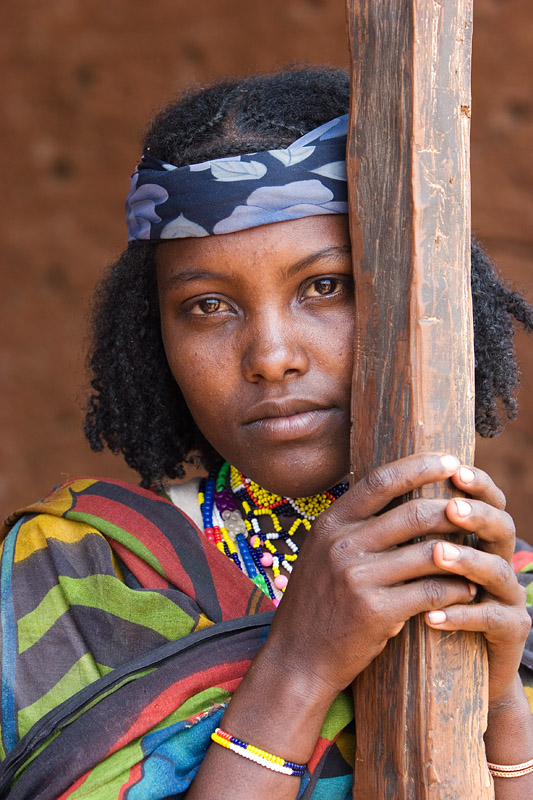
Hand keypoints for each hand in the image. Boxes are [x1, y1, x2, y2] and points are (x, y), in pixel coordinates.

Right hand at [264, 452, 482, 700]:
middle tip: (477, 511)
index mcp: (330, 524)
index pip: (381, 480)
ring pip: (429, 553)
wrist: (296, 657)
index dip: (420, 466)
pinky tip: (466, 591)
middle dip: (453, 510)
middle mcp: (342, 545)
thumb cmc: (317, 602)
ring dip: (462, 554)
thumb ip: (353, 526)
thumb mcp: (321, 552)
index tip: (451, 460)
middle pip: (413, 513)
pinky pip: (431, 592)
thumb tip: (395, 493)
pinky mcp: (377, 612)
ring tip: (479, 555)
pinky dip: (455, 590)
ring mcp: (358, 578)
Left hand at [424, 463, 530, 704]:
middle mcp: (498, 560)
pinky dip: (462, 616)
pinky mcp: (510, 631)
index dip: (476, 482)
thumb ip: (406, 528)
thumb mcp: (412, 561)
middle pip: (501, 527)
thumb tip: (369, 483)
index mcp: (478, 537)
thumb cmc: (420, 602)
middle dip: (476, 515)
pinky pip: (492, 620)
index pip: (486, 499)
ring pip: (498, 571)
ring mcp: (507, 596)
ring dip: (468, 561)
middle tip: (452, 508)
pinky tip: (432, 617)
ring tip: (438, 555)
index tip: (453, 468)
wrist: (448, 667)